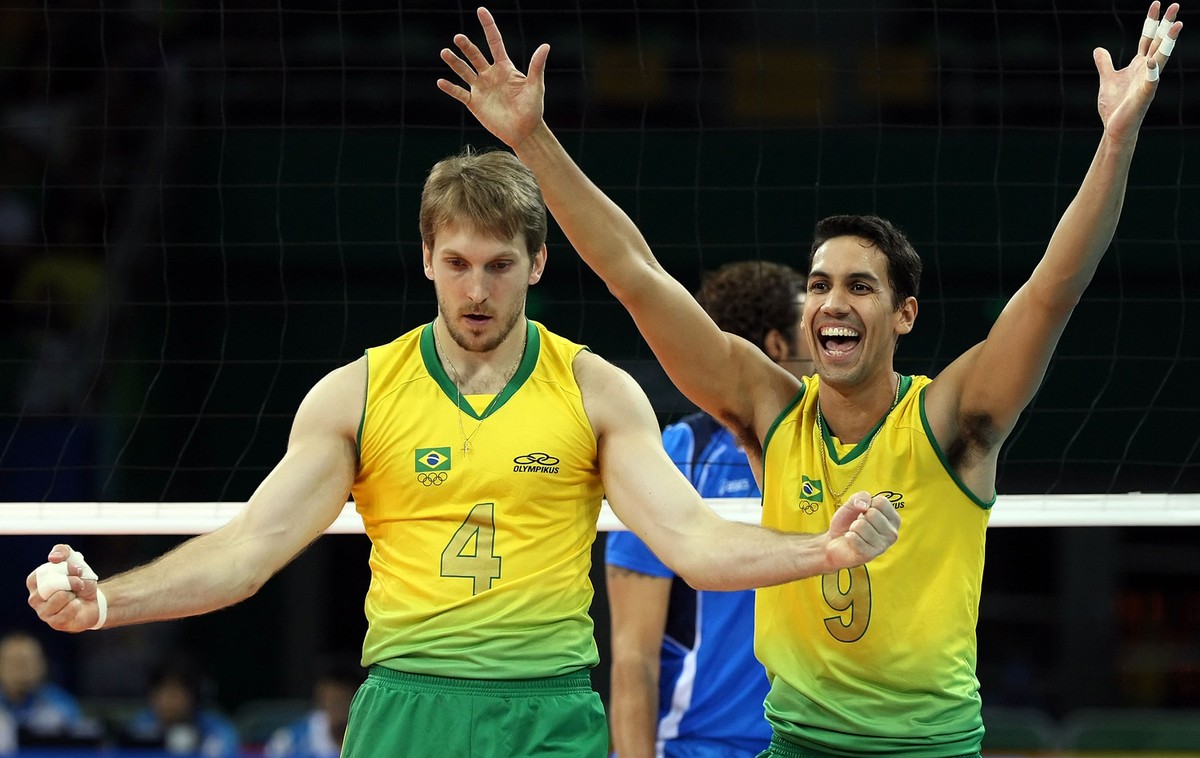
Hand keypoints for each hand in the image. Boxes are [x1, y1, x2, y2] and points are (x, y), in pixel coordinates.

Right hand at [26, 543, 103, 632]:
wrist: (95, 599)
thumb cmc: (79, 581)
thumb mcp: (74, 560)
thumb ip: (63, 551)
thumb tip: (53, 558)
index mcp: (35, 582)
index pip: (42, 573)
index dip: (62, 569)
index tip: (76, 569)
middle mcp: (35, 598)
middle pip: (49, 586)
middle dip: (70, 581)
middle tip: (79, 581)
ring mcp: (43, 613)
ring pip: (58, 598)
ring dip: (74, 593)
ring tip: (77, 594)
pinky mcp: (55, 623)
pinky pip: (64, 614)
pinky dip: (76, 605)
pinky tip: (77, 604)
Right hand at [437, 7, 549, 150]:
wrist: (524, 131)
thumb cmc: (532, 109)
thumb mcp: (535, 87)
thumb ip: (536, 67)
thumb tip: (545, 46)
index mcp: (505, 67)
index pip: (494, 42)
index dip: (488, 26)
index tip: (481, 10)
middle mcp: (490, 74)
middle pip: (476, 55)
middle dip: (467, 46)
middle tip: (458, 38)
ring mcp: (480, 88)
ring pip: (464, 71)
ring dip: (455, 62)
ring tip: (444, 52)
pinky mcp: (474, 103)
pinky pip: (459, 93)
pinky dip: (450, 88)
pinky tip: (441, 82)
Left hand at [825, 492, 900, 569]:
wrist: (834, 541)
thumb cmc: (848, 522)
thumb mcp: (853, 503)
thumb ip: (861, 496)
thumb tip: (864, 505)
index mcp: (893, 520)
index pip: (882, 502)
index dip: (867, 504)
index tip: (864, 512)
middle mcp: (892, 534)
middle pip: (873, 513)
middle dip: (860, 517)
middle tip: (859, 525)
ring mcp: (882, 546)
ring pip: (861, 525)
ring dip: (853, 528)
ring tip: (855, 534)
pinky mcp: (869, 555)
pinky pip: (854, 538)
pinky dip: (849, 537)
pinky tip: (852, 542)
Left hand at [1094, 2, 1181, 142]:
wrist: (1115, 127)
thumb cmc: (1115, 105)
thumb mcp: (1107, 79)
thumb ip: (1105, 63)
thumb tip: (1098, 49)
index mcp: (1140, 64)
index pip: (1147, 38)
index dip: (1152, 21)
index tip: (1157, 3)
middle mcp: (1148, 69)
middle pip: (1159, 42)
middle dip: (1166, 24)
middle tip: (1175, 5)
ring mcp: (1148, 81)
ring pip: (1161, 57)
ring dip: (1169, 41)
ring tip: (1177, 25)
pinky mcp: (1144, 95)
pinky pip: (1151, 82)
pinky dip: (1152, 72)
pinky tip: (1153, 60)